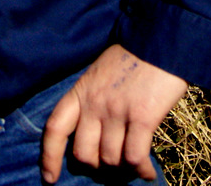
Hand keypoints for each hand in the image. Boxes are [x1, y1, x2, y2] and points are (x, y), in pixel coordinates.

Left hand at [39, 45, 187, 183]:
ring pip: (111, 159)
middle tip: (110, 166)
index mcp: (81, 91)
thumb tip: (97, 134)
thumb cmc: (134, 56)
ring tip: (134, 166)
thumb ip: (93, 100)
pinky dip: (141, 170)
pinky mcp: (141, 117)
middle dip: (96, 166)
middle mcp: (94, 103)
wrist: (161, 39)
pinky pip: (134, 157)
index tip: (50, 178)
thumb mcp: (101, 74)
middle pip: (84, 153)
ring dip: (122, 169)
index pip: (55, 128)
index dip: (49, 156)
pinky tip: (148, 172)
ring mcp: (117, 111)